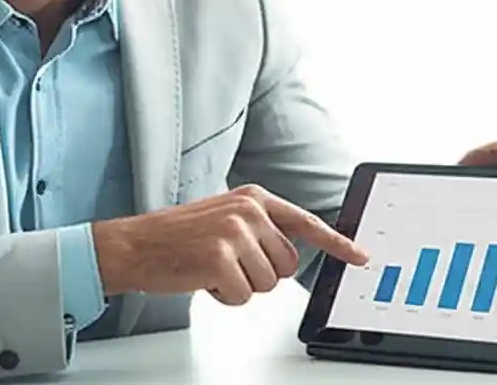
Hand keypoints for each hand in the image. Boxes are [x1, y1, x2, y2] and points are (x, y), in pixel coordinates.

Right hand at [92, 184, 368, 305]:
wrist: (135, 244)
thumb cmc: (179, 237)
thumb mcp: (226, 218)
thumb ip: (261, 229)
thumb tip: (291, 257)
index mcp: (254, 199)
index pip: (306, 223)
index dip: (337, 243)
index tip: (361, 256)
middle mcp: (249, 211)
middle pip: (287, 266)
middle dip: (261, 274)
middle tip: (228, 263)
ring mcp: (235, 233)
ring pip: (267, 285)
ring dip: (241, 286)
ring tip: (212, 268)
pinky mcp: (221, 258)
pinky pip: (244, 297)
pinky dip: (225, 297)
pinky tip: (202, 278)